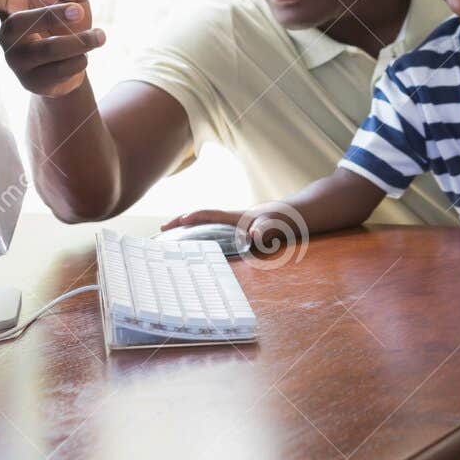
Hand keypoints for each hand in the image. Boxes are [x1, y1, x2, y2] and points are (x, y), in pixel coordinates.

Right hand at [0, 0, 103, 97]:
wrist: (76, 61)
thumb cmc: (67, 23)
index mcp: (10, 10)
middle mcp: (6, 36)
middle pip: (22, 23)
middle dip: (54, 15)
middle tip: (81, 9)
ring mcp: (16, 61)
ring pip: (48, 50)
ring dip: (81, 41)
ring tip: (101, 35)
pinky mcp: (31, 83)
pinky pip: (62, 69)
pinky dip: (81, 60)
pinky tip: (82, 58)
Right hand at [162, 206, 299, 250]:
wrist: (298, 214)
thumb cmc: (285, 218)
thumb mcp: (275, 224)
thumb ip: (265, 229)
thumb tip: (254, 235)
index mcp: (235, 216)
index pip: (209, 214)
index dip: (193, 217)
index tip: (177, 222)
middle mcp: (231, 218)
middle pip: (201, 217)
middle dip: (180, 222)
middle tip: (161, 230)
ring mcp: (235, 224)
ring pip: (206, 224)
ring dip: (189, 229)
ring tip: (171, 237)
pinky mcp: (239, 230)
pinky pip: (215, 231)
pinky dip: (201, 234)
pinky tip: (197, 245)